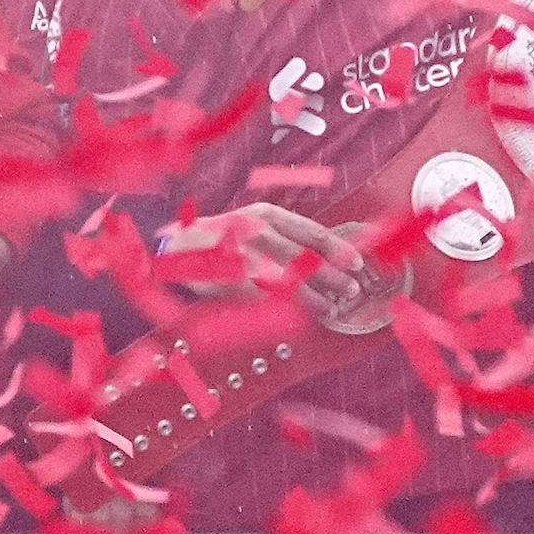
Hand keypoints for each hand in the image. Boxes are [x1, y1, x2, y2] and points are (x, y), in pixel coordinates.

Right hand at [164, 202, 383, 320]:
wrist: (175, 249)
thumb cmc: (222, 241)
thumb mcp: (253, 226)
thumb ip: (284, 240)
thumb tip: (325, 261)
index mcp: (266, 214)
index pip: (311, 231)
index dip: (338, 248)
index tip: (358, 263)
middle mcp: (256, 229)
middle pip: (304, 256)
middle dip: (331, 275)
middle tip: (351, 290)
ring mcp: (241, 253)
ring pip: (288, 278)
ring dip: (313, 296)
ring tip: (331, 309)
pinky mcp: (227, 277)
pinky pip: (262, 296)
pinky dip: (282, 308)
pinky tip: (297, 318)